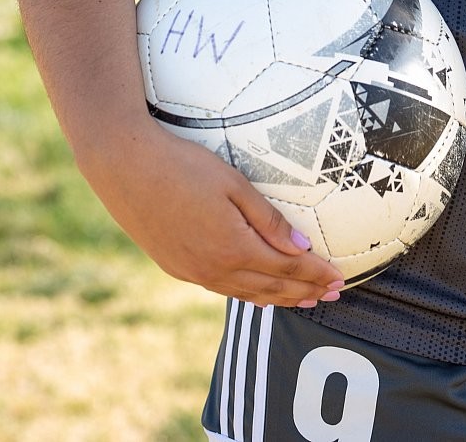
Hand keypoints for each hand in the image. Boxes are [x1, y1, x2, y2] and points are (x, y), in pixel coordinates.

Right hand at [80, 119, 345, 307]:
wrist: (125, 168)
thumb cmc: (183, 166)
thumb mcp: (233, 185)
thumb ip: (268, 220)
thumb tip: (301, 248)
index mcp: (232, 249)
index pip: (287, 268)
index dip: (315, 275)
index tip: (339, 278)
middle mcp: (213, 269)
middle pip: (270, 288)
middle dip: (304, 292)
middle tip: (332, 295)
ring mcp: (192, 271)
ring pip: (245, 293)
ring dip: (277, 297)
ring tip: (303, 300)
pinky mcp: (175, 266)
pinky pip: (222, 287)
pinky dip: (248, 292)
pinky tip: (256, 289)